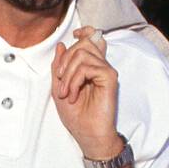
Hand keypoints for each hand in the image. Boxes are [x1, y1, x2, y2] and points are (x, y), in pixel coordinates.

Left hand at [51, 26, 121, 159]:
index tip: (74, 34)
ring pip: (83, 53)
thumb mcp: (59, 88)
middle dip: (64, 61)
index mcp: (90, 67)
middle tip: (59, 83)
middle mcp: (100, 66)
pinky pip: (87, 67)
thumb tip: (61, 45)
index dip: (84, 32)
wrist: (88, 135)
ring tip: (65, 93)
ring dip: (67, 73)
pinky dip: (74, 80)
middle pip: (82, 44)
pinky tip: (73, 94)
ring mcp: (105, 71)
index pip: (91, 39)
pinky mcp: (109, 77)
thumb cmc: (77, 116)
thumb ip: (59, 67)